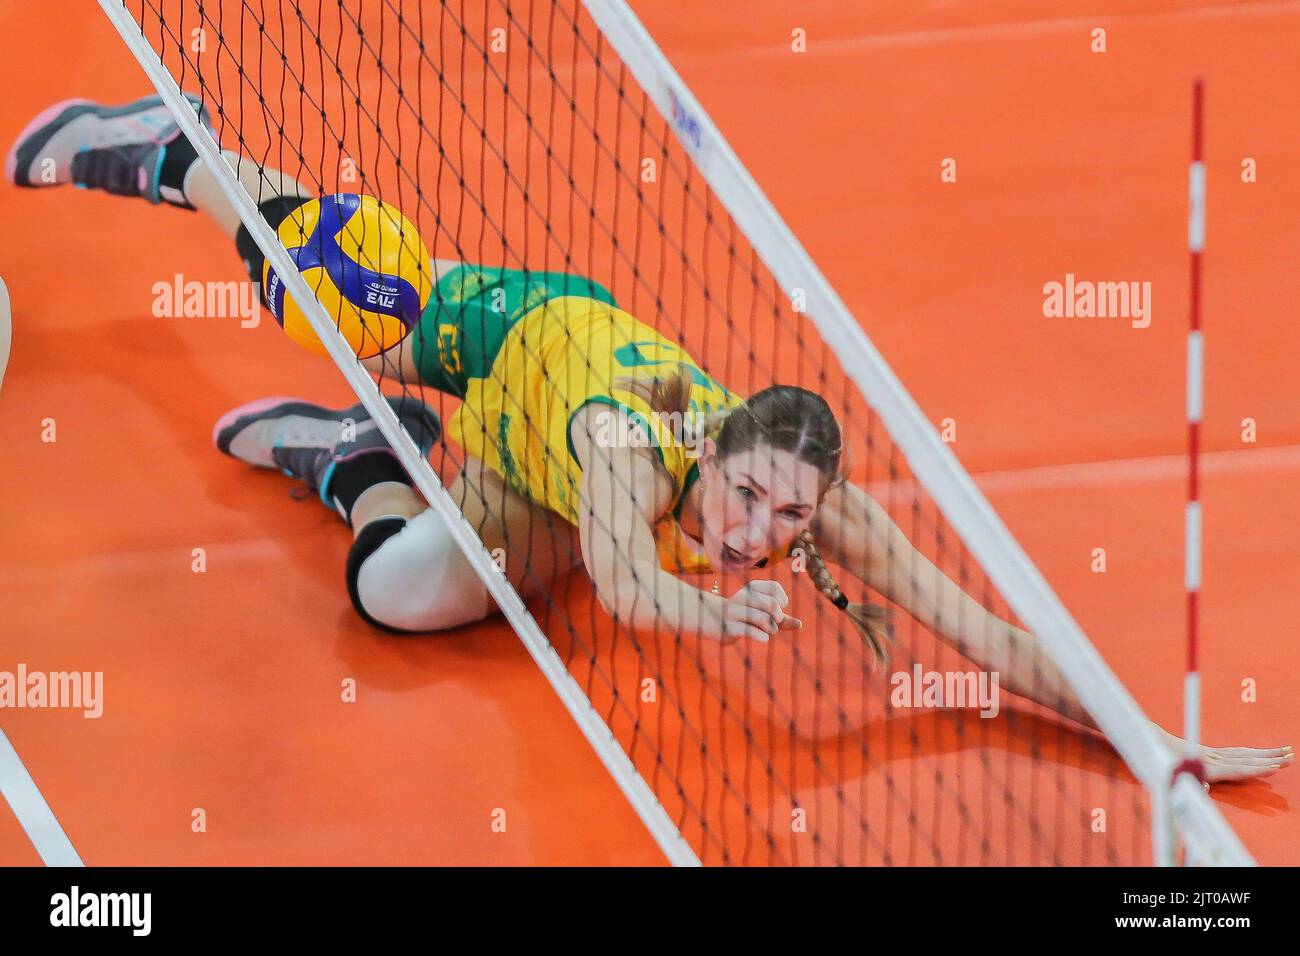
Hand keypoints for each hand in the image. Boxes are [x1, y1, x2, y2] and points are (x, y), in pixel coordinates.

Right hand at [716, 580, 802, 643]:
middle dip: (778, 616)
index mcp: (752, 588)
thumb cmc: (742, 617)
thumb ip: (781, 619)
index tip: (779, 608)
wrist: (712, 621)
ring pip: (761, 617)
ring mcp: (734, 611)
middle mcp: (743, 596)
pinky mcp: (728, 626)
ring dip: (771, 628)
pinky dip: (762, 636)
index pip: (774, 588)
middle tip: (774, 624)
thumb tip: (800, 625)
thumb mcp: (762, 615)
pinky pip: (749, 630)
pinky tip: (764, 639)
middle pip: (770, 604)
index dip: (782, 600)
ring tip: (769, 632)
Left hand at [1158, 725, 1293, 784]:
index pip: (1234, 768)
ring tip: (1287, 752)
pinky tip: (1265, 754)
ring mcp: (1212, 755)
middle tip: (1290, 758)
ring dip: (1266, 754)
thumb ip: (1184, 782)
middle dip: (1268, 759)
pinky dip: (1253, 753)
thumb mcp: (1168, 777)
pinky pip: (1237, 753)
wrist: (1149, 743)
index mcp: (1204, 767)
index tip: (1272, 768)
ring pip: (1244, 754)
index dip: (1253, 769)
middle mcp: (1211, 759)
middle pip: (1244, 759)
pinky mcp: (1211, 754)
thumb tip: (1201, 787)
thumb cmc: (1158, 766)